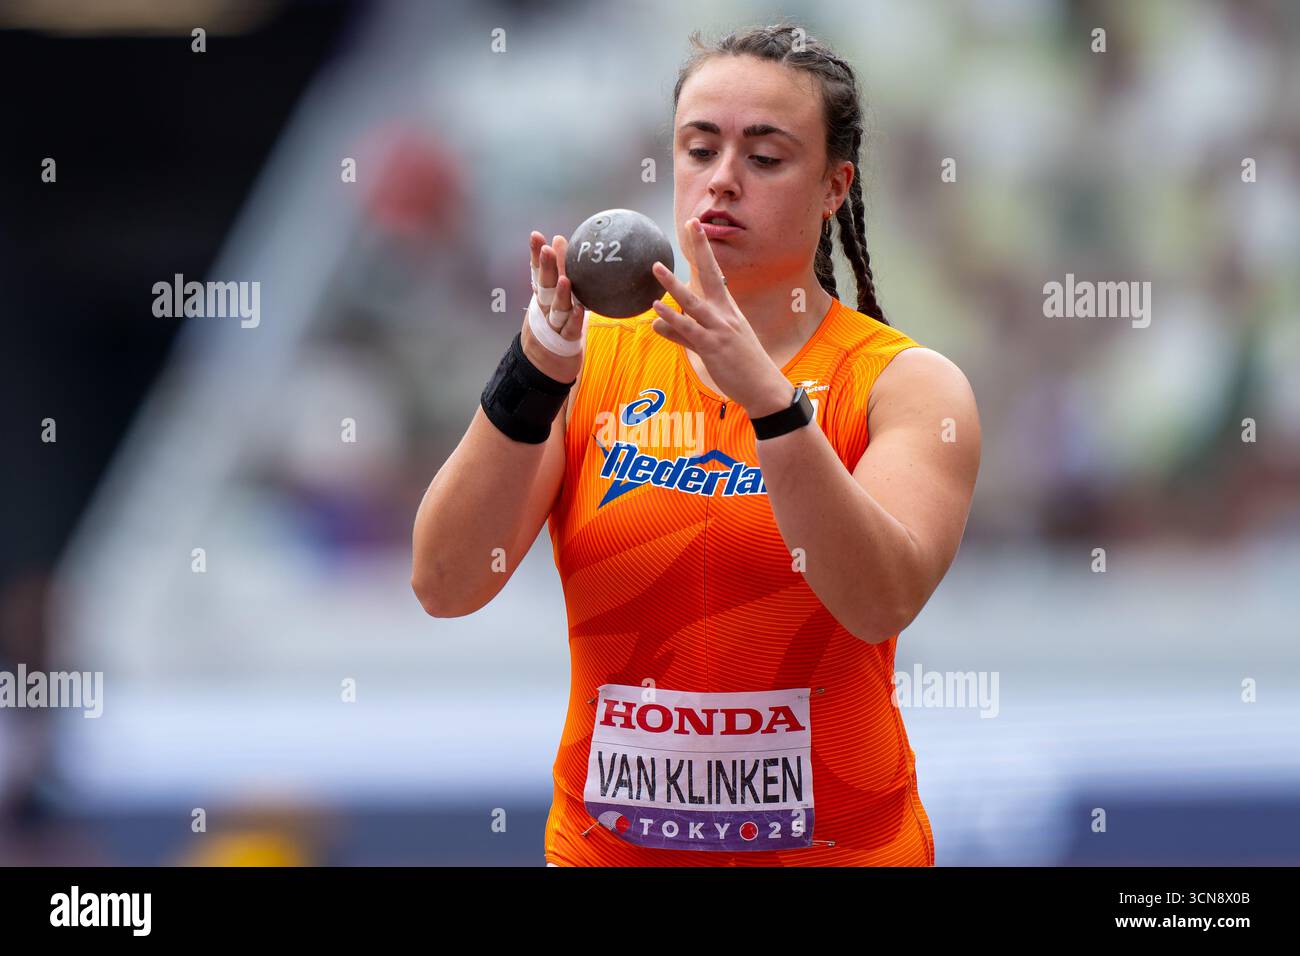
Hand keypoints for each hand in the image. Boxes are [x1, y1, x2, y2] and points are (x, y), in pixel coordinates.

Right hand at [520, 230, 585, 381]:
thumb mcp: (553, 296)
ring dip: (561, 295)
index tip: (536, 236)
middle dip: (546, 268)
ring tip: (565, 280)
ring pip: (557, 309)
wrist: (544, 365)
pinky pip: (570, 330)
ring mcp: (554, 326)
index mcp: (542, 296)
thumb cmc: (554, 324)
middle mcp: (545, 309)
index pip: (537, 272)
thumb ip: (559, 269)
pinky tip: (579, 309)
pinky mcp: (566, 342)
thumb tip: (559, 238)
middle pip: (545, 287)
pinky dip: (574, 320)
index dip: (536, 255)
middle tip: (548, 250)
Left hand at [649, 217, 792, 415]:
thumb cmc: (741, 366)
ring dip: (674, 285)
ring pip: (694, 302)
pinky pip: (690, 330)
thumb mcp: (711, 346)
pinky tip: (658, 310)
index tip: (696, 228)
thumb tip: (657, 324)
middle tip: (691, 224)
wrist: (764, 387)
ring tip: (656, 268)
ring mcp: (719, 330)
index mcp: (728, 310)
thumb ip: (681, 333)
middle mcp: (725, 314)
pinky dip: (673, 319)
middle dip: (700, 249)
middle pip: (709, 275)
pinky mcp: (712, 348)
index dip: (704, 251)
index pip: (714, 273)